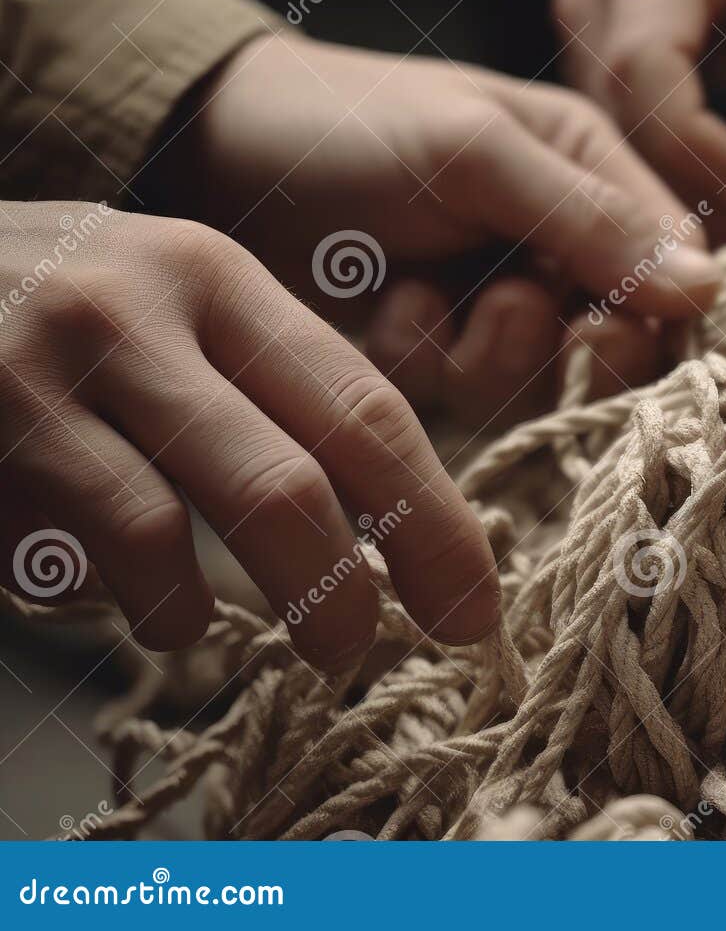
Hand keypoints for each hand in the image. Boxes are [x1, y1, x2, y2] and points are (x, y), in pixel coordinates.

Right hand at [0, 204, 497, 668]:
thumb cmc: (56, 312)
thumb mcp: (175, 307)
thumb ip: (273, 389)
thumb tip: (401, 524)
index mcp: (217, 279)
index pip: (365, 412)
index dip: (434, 523)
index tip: (474, 608)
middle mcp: (131, 313)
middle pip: (282, 487)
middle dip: (339, 596)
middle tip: (356, 654)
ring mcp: (30, 376)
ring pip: (159, 544)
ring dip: (189, 615)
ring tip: (185, 621)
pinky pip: (51, 564)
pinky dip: (87, 598)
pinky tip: (80, 578)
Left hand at [143, 33, 716, 421]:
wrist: (211, 158)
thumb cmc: (349, 125)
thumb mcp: (475, 155)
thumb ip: (590, 220)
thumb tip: (710, 288)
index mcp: (592, 172)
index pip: (676, 266)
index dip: (655, 314)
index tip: (601, 327)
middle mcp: (560, 244)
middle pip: (621, 341)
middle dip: (562, 344)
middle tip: (508, 312)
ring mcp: (501, 302)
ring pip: (542, 380)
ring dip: (482, 353)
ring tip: (424, 296)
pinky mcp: (443, 351)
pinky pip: (465, 395)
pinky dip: (423, 357)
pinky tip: (383, 305)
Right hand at [554, 0, 725, 238]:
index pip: (643, 70)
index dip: (703, 153)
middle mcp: (592, 3)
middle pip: (618, 127)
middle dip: (695, 201)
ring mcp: (576, 54)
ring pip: (609, 159)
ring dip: (683, 216)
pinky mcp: (585, 98)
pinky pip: (617, 166)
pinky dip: (674, 207)